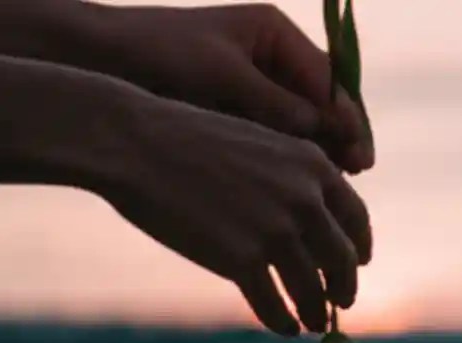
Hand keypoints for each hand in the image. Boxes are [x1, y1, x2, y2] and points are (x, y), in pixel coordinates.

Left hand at [78, 3, 373, 172]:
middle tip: (357, 173)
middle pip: (322, 104)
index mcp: (275, 34)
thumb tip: (319, 131)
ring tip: (333, 188)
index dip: (348, 117)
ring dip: (317, 155)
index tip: (360, 152)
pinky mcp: (235, 113)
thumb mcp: (222, 77)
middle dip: (340, 139)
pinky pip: (274, 139)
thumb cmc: (159, 54)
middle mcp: (272, 59)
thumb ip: (273, 104)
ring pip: (301, 126)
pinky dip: (287, 161)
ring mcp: (255, 87)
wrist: (101, 59)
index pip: (329, 78)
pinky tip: (296, 186)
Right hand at [95, 95, 371, 334]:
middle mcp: (303, 199)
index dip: (359, 247)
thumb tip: (310, 224)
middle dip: (342, 287)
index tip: (357, 264)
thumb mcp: (260, 143)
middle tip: (340, 303)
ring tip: (312, 323)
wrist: (140, 145)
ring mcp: (274, 231)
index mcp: (313, 165)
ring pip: (310, 288)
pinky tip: (283, 328)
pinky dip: (282, 322)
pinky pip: (273, 304)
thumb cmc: (190, 140)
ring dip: (315, 312)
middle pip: (339, 259)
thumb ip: (291, 178)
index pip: (355, 217)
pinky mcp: (241, 260)